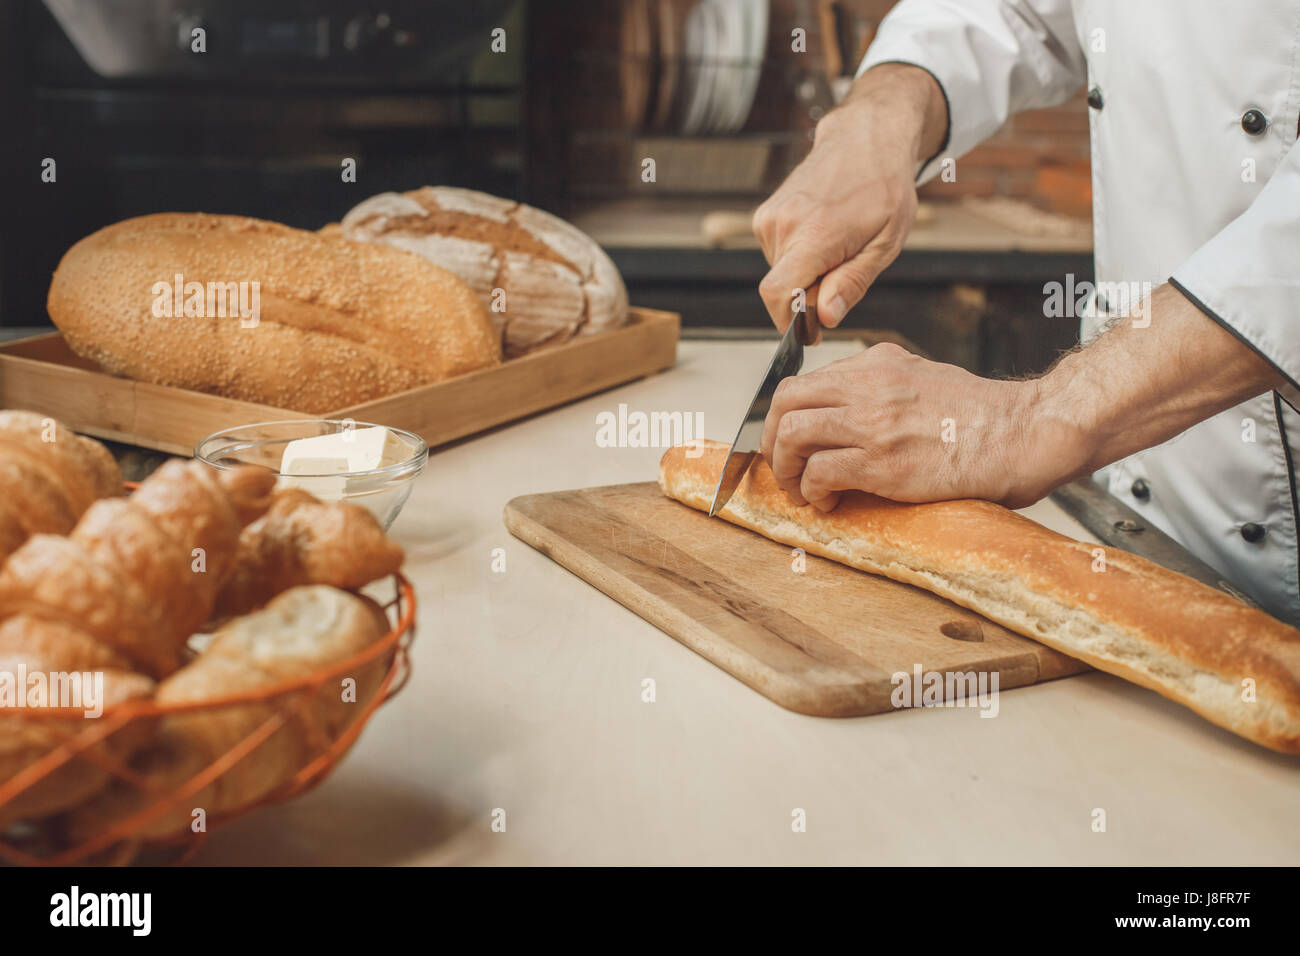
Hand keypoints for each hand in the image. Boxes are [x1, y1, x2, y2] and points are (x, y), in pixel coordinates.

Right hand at [752, 64, 946, 334]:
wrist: (864, 138)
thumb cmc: (883, 187)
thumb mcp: (885, 243)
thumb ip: (852, 283)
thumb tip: (826, 318)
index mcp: (812, 236)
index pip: (778, 296)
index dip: (791, 323)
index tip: (811, 332)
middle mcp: (782, 226)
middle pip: (784, 289)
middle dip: (810, 296)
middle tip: (845, 274)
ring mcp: (769, 218)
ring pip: (782, 273)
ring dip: (807, 275)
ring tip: (839, 246)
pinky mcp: (766, 215)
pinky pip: (778, 255)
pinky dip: (800, 258)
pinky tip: (825, 235)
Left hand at [759, 343, 1092, 510]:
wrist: (1025, 434)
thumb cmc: (984, 417)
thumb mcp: (926, 378)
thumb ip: (883, 388)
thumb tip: (847, 411)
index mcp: (878, 364)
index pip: (805, 381)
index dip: (786, 416)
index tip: (789, 443)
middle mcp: (869, 385)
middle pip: (785, 400)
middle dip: (771, 438)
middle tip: (783, 467)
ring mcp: (873, 422)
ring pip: (791, 433)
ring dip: (786, 469)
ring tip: (802, 490)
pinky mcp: (882, 462)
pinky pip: (819, 473)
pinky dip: (813, 492)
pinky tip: (829, 502)